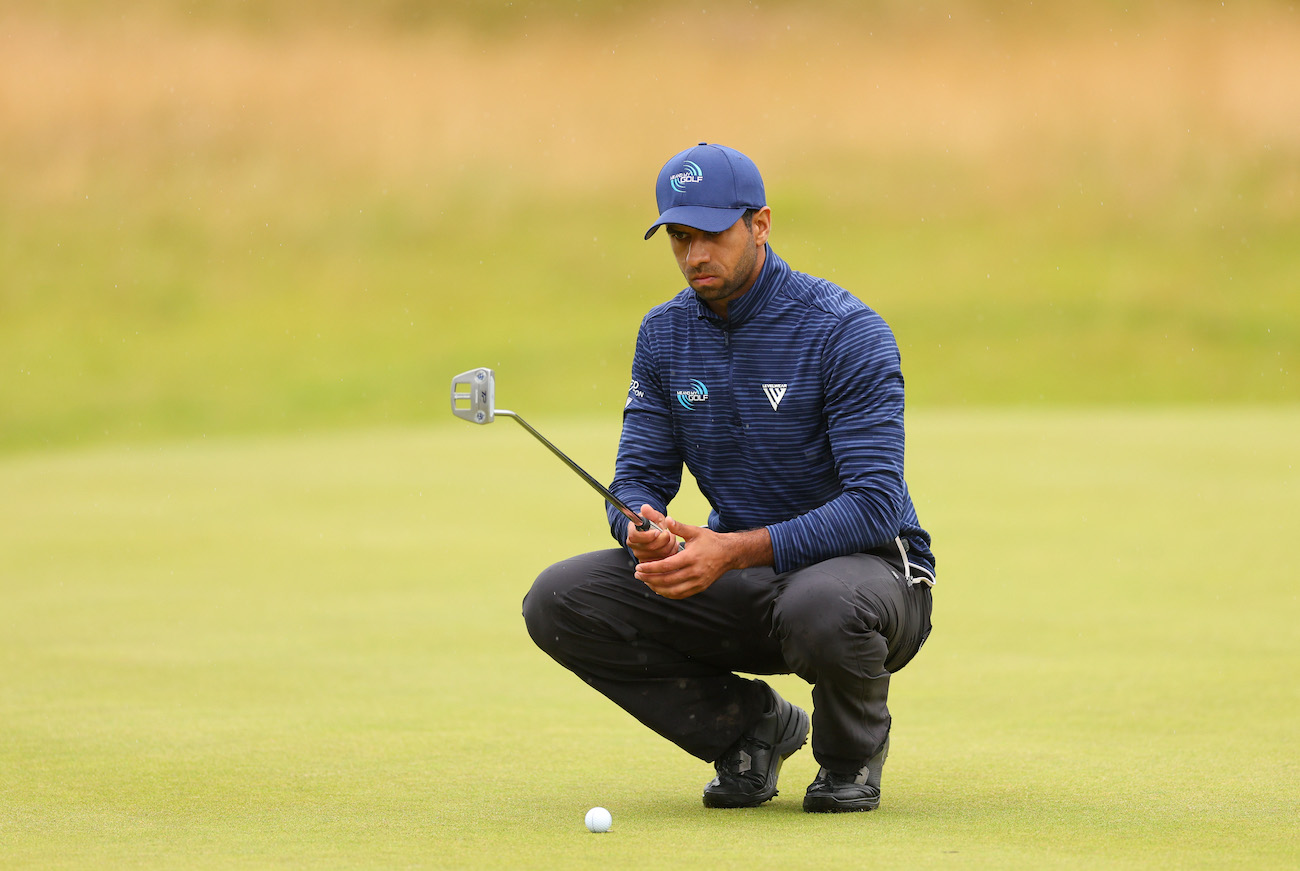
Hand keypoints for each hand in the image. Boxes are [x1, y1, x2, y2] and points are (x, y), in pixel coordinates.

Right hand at [625, 504, 679, 563]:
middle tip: (669, 533)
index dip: (648, 535)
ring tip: (671, 538)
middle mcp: (634, 547)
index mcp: (632, 534)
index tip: (657, 531)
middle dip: (663, 540)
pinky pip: (664, 561)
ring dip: (669, 545)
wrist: (655, 533)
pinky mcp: (651, 564)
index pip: (635, 537)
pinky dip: (671, 552)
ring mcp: (642, 557)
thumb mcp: (653, 516)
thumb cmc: (653, 524)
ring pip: (659, 554)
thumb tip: (645, 508)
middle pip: (649, 547)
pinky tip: (672, 545)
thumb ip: (650, 513)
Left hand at [634, 517, 771, 599]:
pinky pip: (681, 594)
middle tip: (638, 575)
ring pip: (673, 590)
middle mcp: (695, 572)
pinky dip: (668, 593)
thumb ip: (679, 527)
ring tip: (646, 582)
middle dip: (650, 579)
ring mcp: (698, 582)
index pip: (666, 566)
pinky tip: (659, 588)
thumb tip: (666, 519)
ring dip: (657, 588)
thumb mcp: (695, 531)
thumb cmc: (711, 541)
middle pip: (667, 580)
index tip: (639, 567)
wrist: (729, 553)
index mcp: (691, 557)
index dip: (650, 568)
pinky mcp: (700, 587)